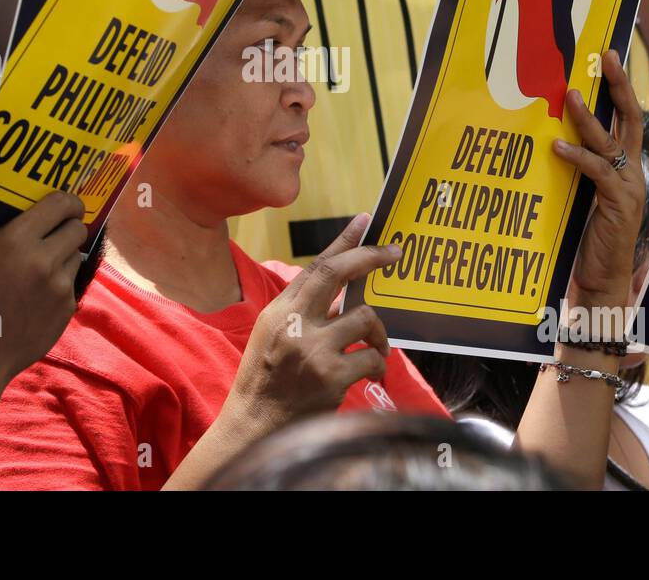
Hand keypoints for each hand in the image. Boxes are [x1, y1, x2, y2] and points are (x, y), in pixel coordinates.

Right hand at [0, 191, 86, 390]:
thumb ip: (12, 232)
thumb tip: (41, 216)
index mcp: (16, 240)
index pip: (61, 204)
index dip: (69, 203)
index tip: (68, 206)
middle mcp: (42, 259)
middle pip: (77, 228)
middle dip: (68, 229)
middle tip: (54, 237)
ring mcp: (59, 285)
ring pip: (76, 255)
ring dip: (63, 257)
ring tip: (37, 273)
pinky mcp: (68, 306)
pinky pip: (71, 282)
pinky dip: (59, 284)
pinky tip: (36, 298)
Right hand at [223, 213, 394, 432]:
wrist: (253, 428)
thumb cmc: (266, 381)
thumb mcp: (274, 336)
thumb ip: (303, 312)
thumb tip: (343, 292)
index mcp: (279, 310)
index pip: (316, 266)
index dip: (343, 241)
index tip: (364, 220)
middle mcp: (293, 323)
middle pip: (339, 274)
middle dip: (371, 257)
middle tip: (395, 253)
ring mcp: (312, 349)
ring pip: (365, 319)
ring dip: (378, 334)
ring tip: (374, 349)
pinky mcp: (330, 376)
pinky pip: (371, 357)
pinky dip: (376, 364)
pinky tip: (368, 374)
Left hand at [551, 49, 644, 305]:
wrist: (605, 278)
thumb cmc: (589, 237)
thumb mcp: (583, 195)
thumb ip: (579, 168)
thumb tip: (551, 138)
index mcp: (626, 166)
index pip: (627, 118)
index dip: (621, 89)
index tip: (610, 59)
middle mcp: (632, 171)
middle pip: (630, 118)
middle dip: (619, 85)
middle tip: (608, 56)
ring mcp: (628, 186)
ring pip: (610, 141)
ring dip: (589, 117)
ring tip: (572, 95)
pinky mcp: (618, 204)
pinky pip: (598, 172)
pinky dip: (577, 157)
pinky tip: (557, 148)